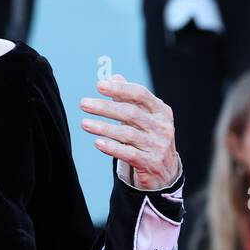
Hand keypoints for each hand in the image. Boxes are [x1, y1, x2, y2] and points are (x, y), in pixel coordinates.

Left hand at [79, 74, 179, 189]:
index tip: (99, 85)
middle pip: (131, 113)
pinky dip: (112, 147)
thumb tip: (113, 77)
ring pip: (128, 134)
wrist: (165, 171)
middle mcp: (162, 127)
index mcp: (162, 111)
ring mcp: (157, 146)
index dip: (120, 89)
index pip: (140, 94)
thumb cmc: (150, 138)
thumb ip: (129, 98)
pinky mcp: (149, 163)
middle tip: (84, 103)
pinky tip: (97, 142)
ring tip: (84, 124)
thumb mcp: (145, 117)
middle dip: (105, 107)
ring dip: (103, 128)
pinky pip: (128, 154)